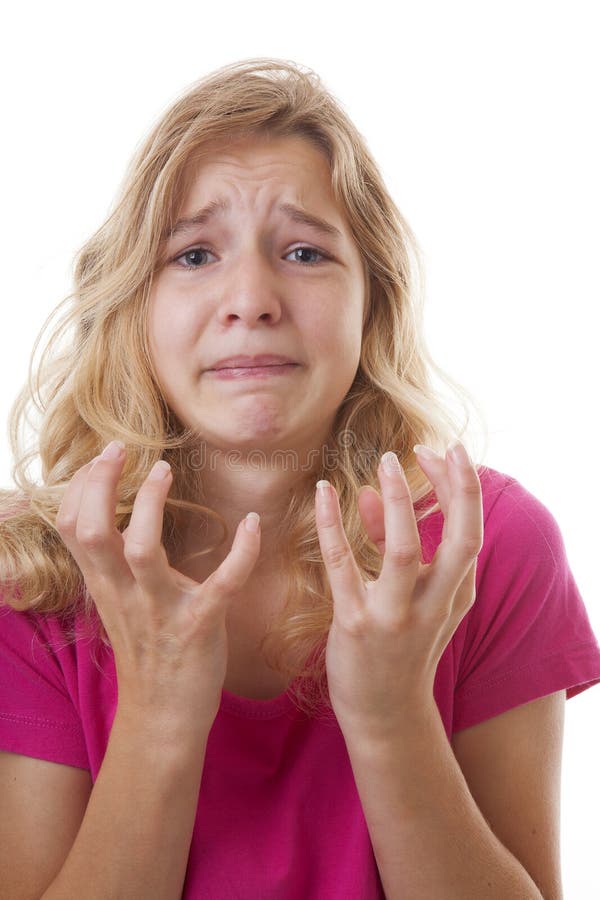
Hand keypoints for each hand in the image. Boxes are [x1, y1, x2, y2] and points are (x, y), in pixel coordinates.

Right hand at [55, 442, 260, 734]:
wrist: (163, 719)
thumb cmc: (146, 652)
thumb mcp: (115, 604)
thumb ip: (109, 563)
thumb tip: (106, 518)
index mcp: (105, 585)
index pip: (72, 527)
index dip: (80, 487)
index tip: (101, 457)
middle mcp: (125, 593)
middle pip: (93, 531)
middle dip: (101, 485)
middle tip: (120, 449)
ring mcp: (162, 609)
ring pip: (143, 550)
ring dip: (152, 505)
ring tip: (163, 471)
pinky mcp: (201, 626)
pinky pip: (222, 584)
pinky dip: (241, 552)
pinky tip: (253, 524)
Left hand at [315, 441, 482, 741]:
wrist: (385, 712)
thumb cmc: (400, 644)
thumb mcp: (414, 596)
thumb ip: (388, 541)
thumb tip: (363, 491)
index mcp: (456, 594)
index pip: (472, 532)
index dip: (463, 488)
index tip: (446, 451)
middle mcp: (435, 604)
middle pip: (460, 540)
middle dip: (453, 489)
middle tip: (428, 447)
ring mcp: (396, 616)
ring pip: (404, 551)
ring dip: (397, 501)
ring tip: (386, 461)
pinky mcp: (356, 624)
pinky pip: (343, 566)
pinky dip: (332, 525)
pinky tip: (323, 493)